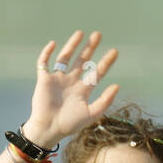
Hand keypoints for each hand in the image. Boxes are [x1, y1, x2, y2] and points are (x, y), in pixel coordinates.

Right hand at [22, 30, 119, 147]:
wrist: (49, 128)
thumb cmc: (70, 124)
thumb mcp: (91, 113)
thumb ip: (105, 101)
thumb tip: (117, 85)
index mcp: (83, 90)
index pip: (97, 72)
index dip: (106, 62)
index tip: (115, 51)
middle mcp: (71, 82)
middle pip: (82, 61)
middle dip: (90, 48)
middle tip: (98, 35)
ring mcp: (58, 79)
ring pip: (65, 58)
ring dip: (72, 45)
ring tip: (80, 33)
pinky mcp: (44, 79)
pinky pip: (44, 63)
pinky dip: (47, 53)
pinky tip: (53, 44)